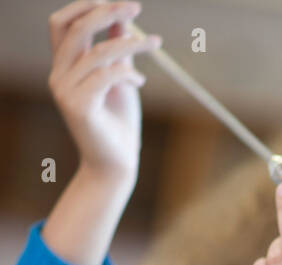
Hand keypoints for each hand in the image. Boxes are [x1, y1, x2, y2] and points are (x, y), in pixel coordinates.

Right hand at [48, 1, 159, 183]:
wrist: (116, 163)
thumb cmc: (118, 122)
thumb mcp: (121, 80)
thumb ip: (119, 51)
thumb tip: (124, 20)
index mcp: (63, 66)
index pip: (61, 24)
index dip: (85, 7)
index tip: (119, 3)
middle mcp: (58, 75)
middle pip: (77, 29)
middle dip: (107, 12)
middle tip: (136, 6)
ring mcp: (64, 91)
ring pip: (97, 51)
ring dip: (131, 43)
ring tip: (155, 44)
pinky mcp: (78, 107)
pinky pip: (106, 76)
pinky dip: (129, 73)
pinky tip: (140, 82)